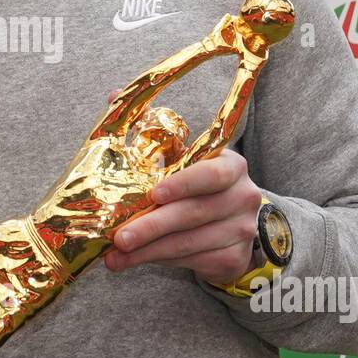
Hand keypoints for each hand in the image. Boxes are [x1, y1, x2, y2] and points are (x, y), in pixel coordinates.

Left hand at [106, 88, 261, 285]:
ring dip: (147, 252)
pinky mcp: (233, 259)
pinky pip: (191, 262)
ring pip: (189, 244)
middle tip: (119, 237)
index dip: (183, 184)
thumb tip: (113, 95)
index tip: (153, 194)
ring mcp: (242, 231)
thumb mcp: (185, 158)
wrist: (233, 223)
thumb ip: (154, 132)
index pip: (210, 174)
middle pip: (194, 214)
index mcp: (231, 166)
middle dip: (152, 227)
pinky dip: (159, 262)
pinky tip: (135, 261)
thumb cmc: (198, 185)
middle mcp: (243, 198)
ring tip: (116, 256)